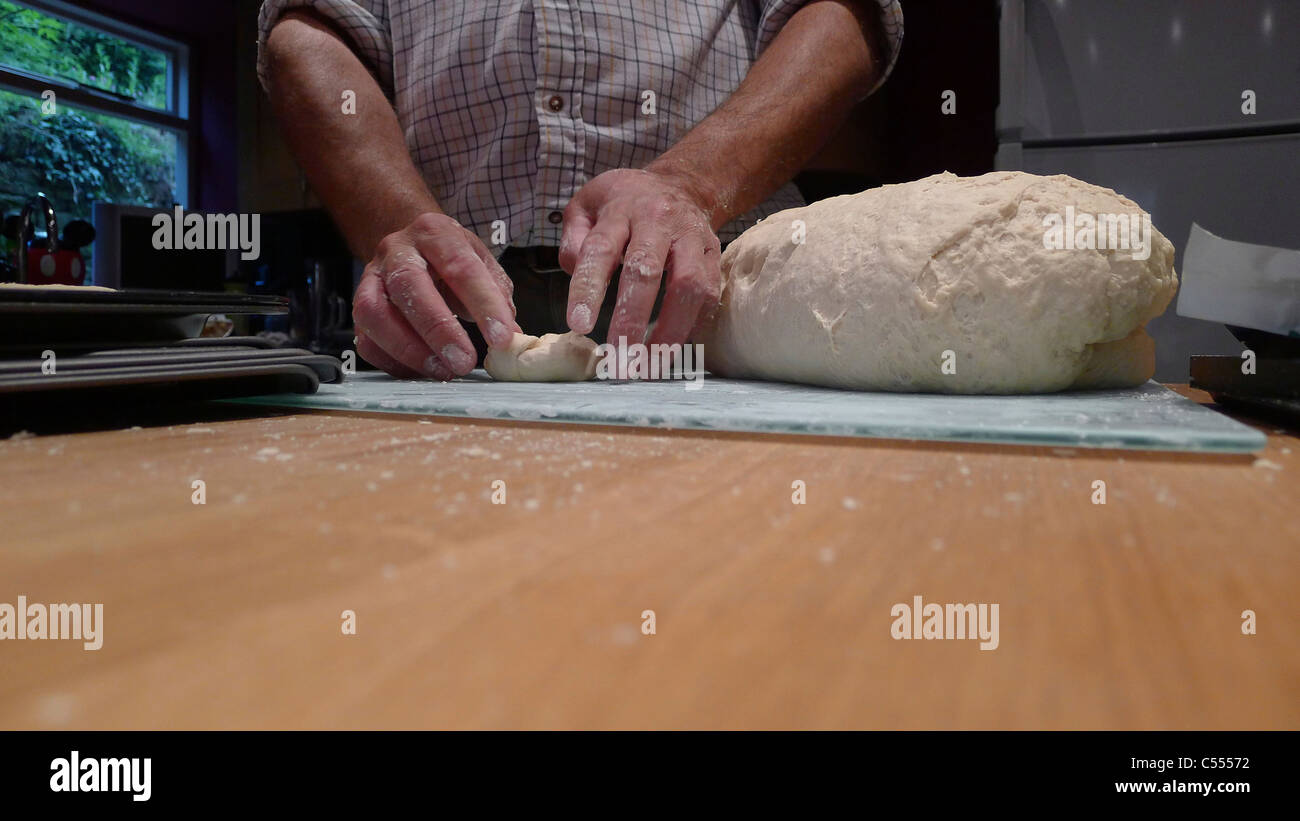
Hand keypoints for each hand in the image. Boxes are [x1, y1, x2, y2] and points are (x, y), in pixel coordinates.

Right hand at [352, 213, 518, 378]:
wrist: (410, 247)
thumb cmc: (450, 259)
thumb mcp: (480, 261)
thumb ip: (497, 294)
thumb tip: (511, 336)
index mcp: (434, 233)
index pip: (460, 266)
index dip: (482, 304)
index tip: (501, 338)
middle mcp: (396, 251)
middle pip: (408, 284)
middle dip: (437, 328)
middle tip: (464, 362)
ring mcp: (370, 278)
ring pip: (374, 312)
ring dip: (409, 349)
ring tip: (443, 371)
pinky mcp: (356, 307)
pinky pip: (365, 339)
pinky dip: (392, 361)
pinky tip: (420, 371)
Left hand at [559, 169, 721, 346]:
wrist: (682, 184)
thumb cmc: (625, 202)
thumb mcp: (586, 204)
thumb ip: (573, 238)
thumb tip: (575, 272)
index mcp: (621, 209)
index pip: (601, 250)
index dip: (589, 288)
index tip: (579, 326)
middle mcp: (660, 221)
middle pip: (646, 270)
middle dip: (631, 318)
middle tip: (619, 358)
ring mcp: (693, 239)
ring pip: (689, 286)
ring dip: (670, 331)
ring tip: (650, 366)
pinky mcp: (714, 256)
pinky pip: (710, 295)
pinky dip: (693, 327)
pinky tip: (674, 352)